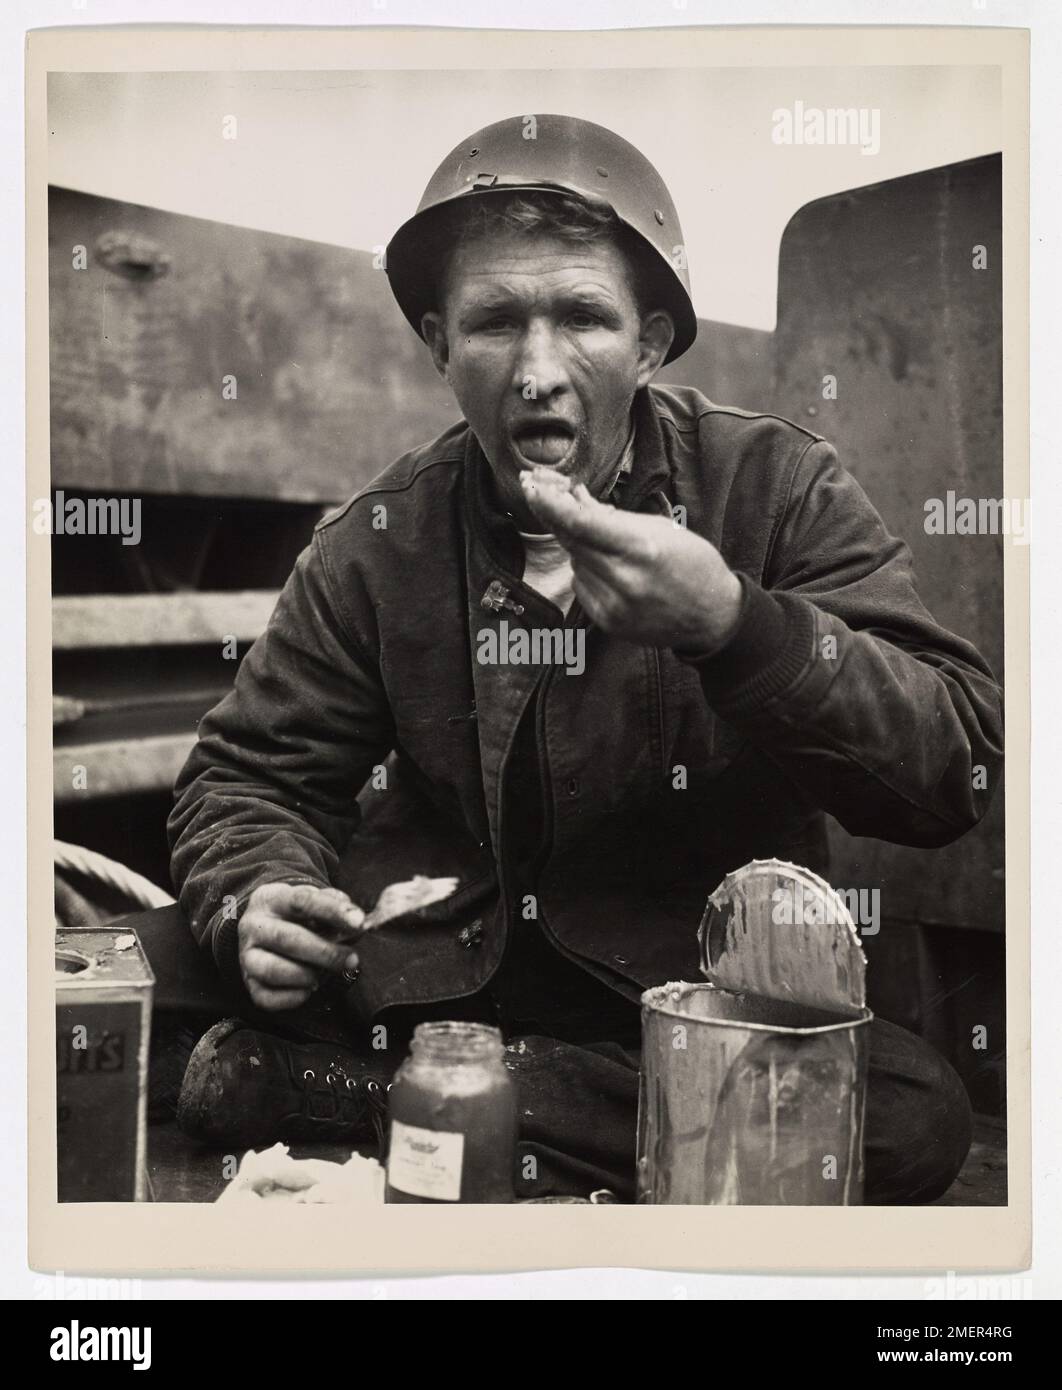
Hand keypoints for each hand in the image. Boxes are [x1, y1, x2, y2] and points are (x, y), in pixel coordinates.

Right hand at [237, 882, 364, 1011]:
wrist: (264, 927)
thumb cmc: (298, 915)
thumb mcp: (314, 899)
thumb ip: (337, 906)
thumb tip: (357, 923)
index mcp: (271, 898)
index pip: (301, 901)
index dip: (332, 911)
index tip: (358, 922)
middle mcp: (253, 926)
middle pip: (288, 939)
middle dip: (325, 953)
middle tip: (351, 959)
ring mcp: (246, 955)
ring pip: (272, 970)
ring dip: (306, 975)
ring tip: (324, 974)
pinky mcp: (248, 982)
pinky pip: (266, 998)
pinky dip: (293, 997)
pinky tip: (309, 988)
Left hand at [519, 467, 742, 650]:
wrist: (713, 617)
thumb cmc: (693, 564)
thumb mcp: (661, 529)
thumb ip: (615, 517)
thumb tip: (575, 498)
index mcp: (641, 549)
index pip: (580, 524)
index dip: (550, 505)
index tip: (532, 489)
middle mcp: (623, 580)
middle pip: (572, 542)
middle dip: (557, 518)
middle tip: (545, 497)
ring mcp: (613, 606)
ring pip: (576, 564)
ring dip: (581, 547)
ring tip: (609, 543)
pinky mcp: (608, 622)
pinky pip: (582, 586)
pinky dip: (588, 571)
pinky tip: (612, 569)